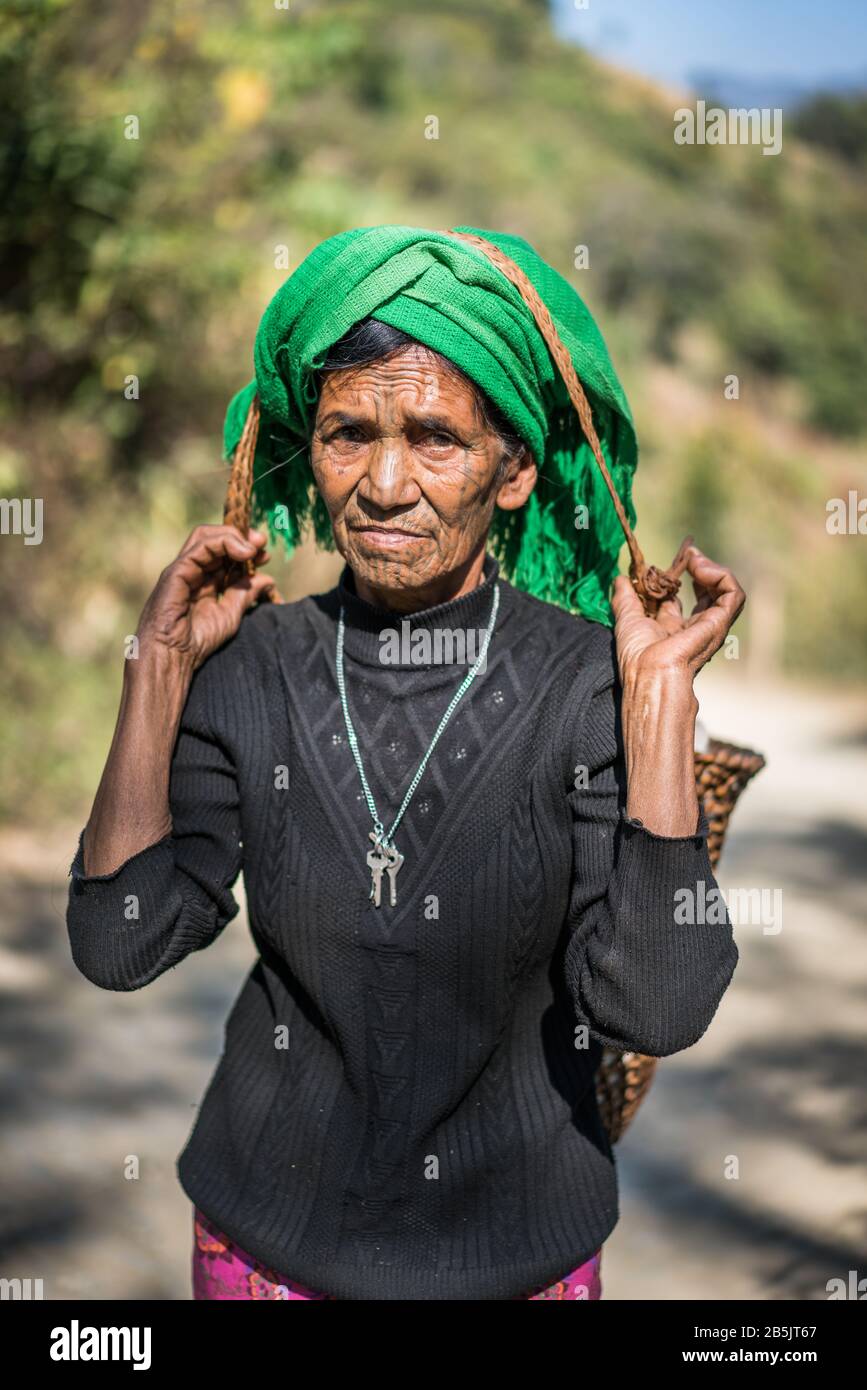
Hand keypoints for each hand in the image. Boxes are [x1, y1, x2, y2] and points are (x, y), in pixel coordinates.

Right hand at [136, 523, 278, 671]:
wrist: (173, 656)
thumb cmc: (196, 641)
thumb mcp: (230, 614)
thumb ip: (245, 594)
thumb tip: (268, 579)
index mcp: (203, 579)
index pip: (223, 552)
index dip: (245, 548)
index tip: (264, 554)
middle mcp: (192, 570)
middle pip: (215, 538)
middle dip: (241, 536)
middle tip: (261, 542)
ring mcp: (183, 569)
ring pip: (205, 536)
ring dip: (234, 537)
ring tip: (253, 549)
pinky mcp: (176, 571)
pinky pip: (200, 547)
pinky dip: (224, 543)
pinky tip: (243, 553)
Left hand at [612, 543, 745, 690]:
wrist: (649, 671)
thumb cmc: (637, 654)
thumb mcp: (628, 619)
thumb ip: (625, 599)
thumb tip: (620, 579)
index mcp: (672, 628)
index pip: (681, 598)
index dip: (676, 576)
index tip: (667, 562)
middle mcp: (694, 627)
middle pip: (707, 591)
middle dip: (700, 568)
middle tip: (688, 555)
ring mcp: (710, 625)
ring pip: (726, 590)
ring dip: (712, 569)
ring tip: (694, 560)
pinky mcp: (719, 622)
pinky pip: (733, 593)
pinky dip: (720, 575)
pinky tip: (699, 569)